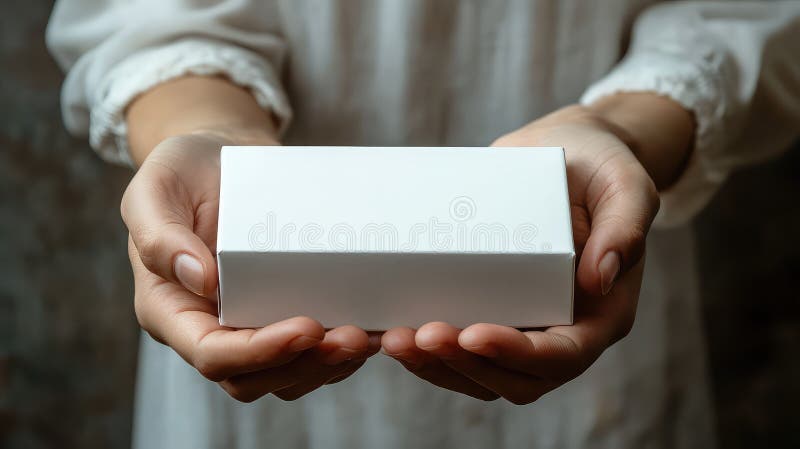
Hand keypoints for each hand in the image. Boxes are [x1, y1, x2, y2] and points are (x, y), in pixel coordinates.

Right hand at [122, 132, 378, 401]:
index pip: (211, 354)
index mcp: (170, 309)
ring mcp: (245, 324)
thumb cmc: (182, 170)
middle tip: (353, 336)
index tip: (307, 328)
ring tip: (367, 337)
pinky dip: (340, 352)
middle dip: (304, 365)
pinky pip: (308, 353)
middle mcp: (207, 327)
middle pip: (252, 378)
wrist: (219, 156)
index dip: (259, 353)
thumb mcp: (155, 187)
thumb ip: (160, 234)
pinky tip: (372, 330)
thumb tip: (201, 282)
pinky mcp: (278, 313)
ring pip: (286, 375)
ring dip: (328, 365)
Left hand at [381, 100, 688, 402]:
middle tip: (417, 335)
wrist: (566, 153)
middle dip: (464, 364)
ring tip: (394, 338)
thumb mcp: (625, 184)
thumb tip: (598, 278)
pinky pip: (460, 350)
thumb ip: (624, 227)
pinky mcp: (492, 310)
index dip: (516, 354)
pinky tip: (390, 333)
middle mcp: (563, 330)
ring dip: (436, 365)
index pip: (561, 355)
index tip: (471, 332)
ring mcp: (525, 325)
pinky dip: (426, 351)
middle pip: (515, 378)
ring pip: (481, 373)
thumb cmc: (601, 167)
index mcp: (601, 314)